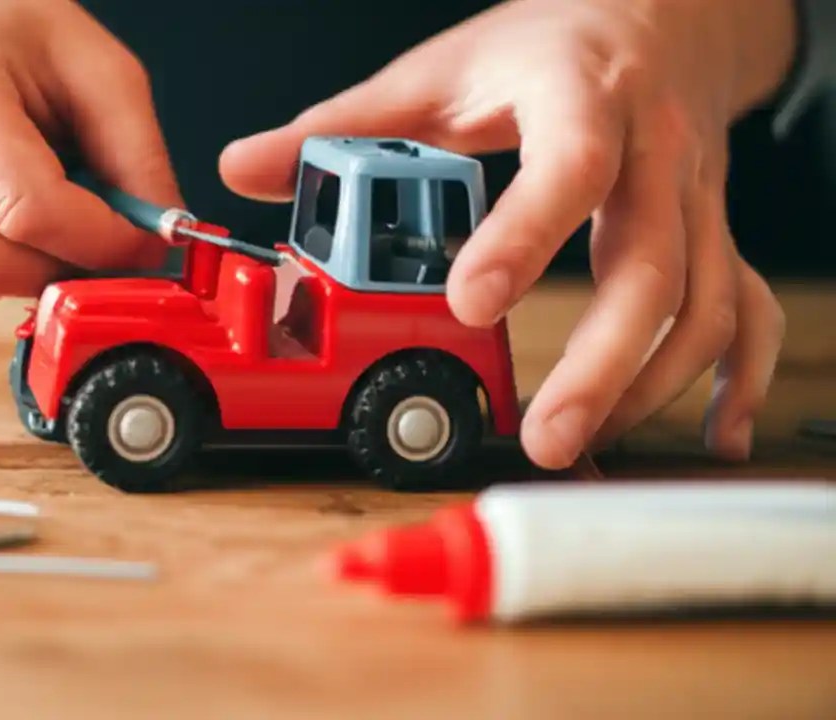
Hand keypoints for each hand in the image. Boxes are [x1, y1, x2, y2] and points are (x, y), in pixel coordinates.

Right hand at [0, 0, 179, 301]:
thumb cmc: (6, 39)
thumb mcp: (93, 65)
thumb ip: (137, 154)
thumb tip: (159, 243)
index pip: (26, 208)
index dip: (99, 244)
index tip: (139, 244)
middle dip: (55, 270)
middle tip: (92, 246)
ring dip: (19, 272)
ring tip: (37, 218)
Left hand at [219, 0, 795, 468]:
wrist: (651, 14)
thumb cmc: (538, 49)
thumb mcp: (437, 71)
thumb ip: (341, 125)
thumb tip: (240, 167)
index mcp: (580, 96)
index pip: (570, 164)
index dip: (527, 235)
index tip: (470, 302)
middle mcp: (655, 149)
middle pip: (653, 262)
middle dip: (603, 360)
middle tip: (544, 435)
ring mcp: (697, 196)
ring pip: (705, 301)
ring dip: (651, 385)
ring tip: (581, 443)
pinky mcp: (715, 230)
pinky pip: (746, 309)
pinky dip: (735, 376)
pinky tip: (710, 432)